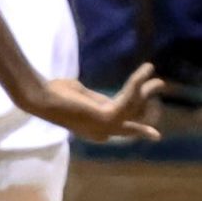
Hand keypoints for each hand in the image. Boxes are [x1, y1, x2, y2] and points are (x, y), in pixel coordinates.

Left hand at [21, 64, 162, 143]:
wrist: (40, 96)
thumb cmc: (55, 93)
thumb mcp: (81, 96)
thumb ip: (96, 99)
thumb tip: (107, 99)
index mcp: (95, 127)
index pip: (122, 125)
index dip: (138, 125)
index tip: (154, 133)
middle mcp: (103, 131)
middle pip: (132, 118)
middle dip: (147, 103)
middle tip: (160, 86)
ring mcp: (106, 127)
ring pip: (133, 106)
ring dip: (145, 86)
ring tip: (150, 67)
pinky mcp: (107, 118)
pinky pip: (129, 99)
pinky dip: (137, 83)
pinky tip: (145, 71)